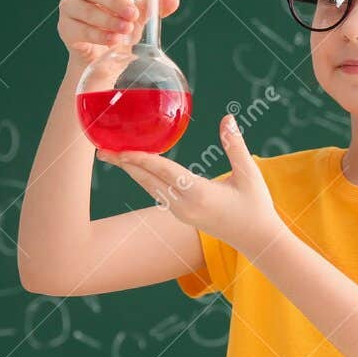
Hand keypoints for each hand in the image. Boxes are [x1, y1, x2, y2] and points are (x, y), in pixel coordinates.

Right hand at [58, 0, 180, 62]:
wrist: (103, 55)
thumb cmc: (119, 26)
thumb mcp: (137, 16)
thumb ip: (153, 6)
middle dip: (114, 2)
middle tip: (132, 15)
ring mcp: (69, 8)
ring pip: (86, 11)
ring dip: (108, 20)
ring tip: (126, 29)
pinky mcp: (65, 28)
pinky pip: (81, 30)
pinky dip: (99, 36)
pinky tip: (113, 40)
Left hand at [97, 114, 285, 254]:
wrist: (256, 239)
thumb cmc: (256, 206)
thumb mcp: (250, 174)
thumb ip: (235, 145)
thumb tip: (227, 118)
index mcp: (199, 194)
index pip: (163, 172)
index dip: (141, 159)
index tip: (120, 149)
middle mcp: (184, 205)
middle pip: (147, 181)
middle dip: (124, 164)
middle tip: (101, 150)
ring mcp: (180, 212)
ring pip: (149, 188)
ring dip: (130, 171)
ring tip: (111, 156)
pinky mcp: (181, 214)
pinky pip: (157, 193)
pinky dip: (144, 178)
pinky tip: (135, 167)